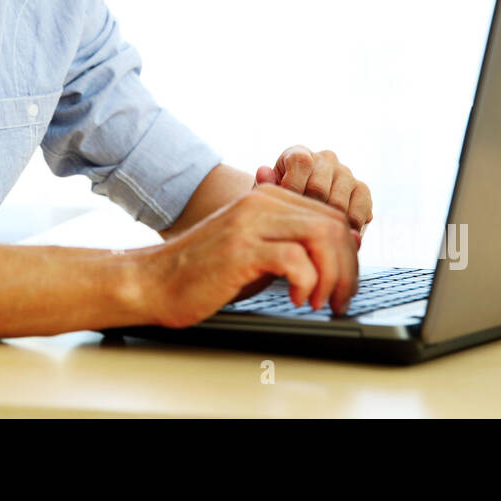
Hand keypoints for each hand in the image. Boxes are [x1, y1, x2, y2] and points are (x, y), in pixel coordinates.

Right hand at [142, 183, 358, 327]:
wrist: (153, 282)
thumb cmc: (203, 272)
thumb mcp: (255, 250)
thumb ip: (293, 244)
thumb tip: (344, 248)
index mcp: (267, 198)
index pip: (331, 215)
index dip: (348, 254)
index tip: (345, 284)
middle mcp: (260, 203)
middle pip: (333, 225)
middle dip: (347, 267)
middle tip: (340, 299)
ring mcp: (249, 224)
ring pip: (321, 237)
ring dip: (332, 276)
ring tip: (321, 301)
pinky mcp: (240, 249)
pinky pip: (295, 259)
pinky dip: (307, 284)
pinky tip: (297, 299)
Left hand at [255, 144, 372, 239]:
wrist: (298, 215)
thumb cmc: (278, 205)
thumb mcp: (266, 196)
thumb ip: (263, 186)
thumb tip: (263, 171)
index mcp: (299, 153)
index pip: (301, 162)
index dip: (292, 189)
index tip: (285, 209)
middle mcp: (326, 159)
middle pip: (319, 188)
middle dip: (307, 213)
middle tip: (298, 230)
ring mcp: (346, 174)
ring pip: (339, 203)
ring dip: (326, 224)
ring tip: (314, 237)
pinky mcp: (362, 191)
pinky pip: (360, 211)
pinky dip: (348, 228)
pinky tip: (334, 237)